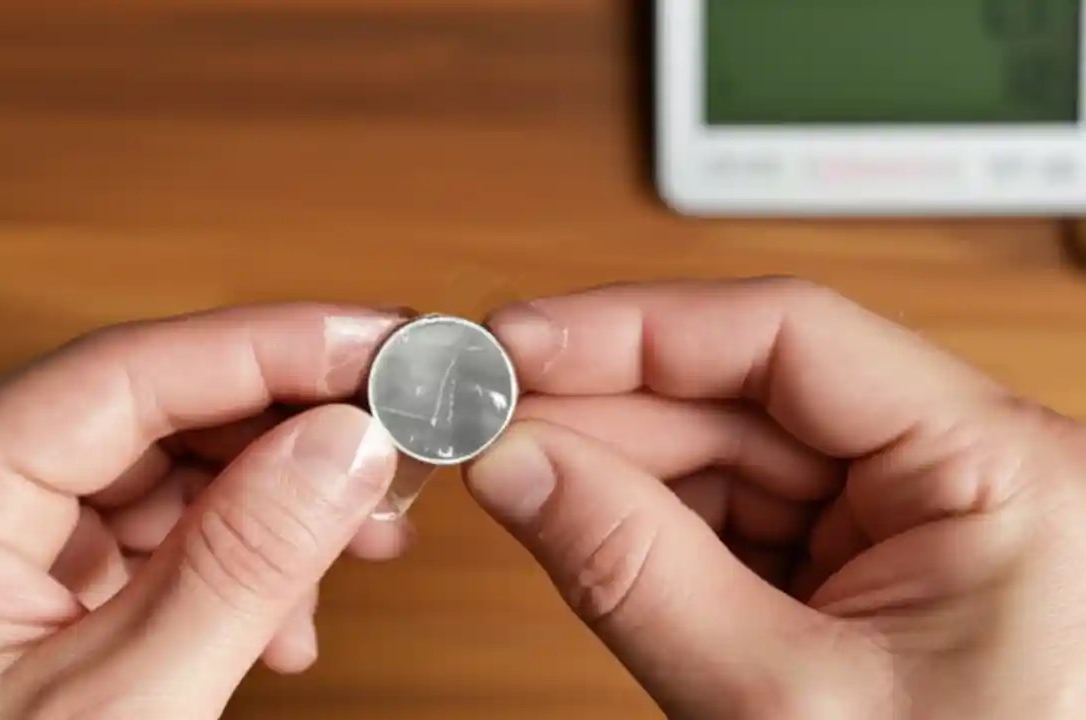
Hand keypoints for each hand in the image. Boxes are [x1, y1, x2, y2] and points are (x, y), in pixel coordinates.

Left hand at [0, 304, 412, 719]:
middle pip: (151, 409)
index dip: (271, 347)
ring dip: (278, 495)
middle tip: (400, 437)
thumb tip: (349, 442)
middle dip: (288, 425)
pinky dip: (239, 559)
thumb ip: (240, 565)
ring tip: (368, 533)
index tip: (381, 346)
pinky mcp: (33, 596)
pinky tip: (291, 613)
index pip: (127, 372)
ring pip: (165, 469)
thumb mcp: (123, 714)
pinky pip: (154, 537)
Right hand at [468, 279, 1085, 718]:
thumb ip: (634, 571)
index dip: (632, 328)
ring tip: (516, 475)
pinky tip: (582, 521)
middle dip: (604, 407)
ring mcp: (907, 519)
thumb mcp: (783, 701)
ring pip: (725, 451)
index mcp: (997, 470)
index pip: (790, 336)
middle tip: (486, 417)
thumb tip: (514, 463)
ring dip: (614, 467)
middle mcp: (957, 472)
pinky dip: (649, 523)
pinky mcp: (859, 566)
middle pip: (744, 390)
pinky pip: (734, 513)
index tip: (517, 343)